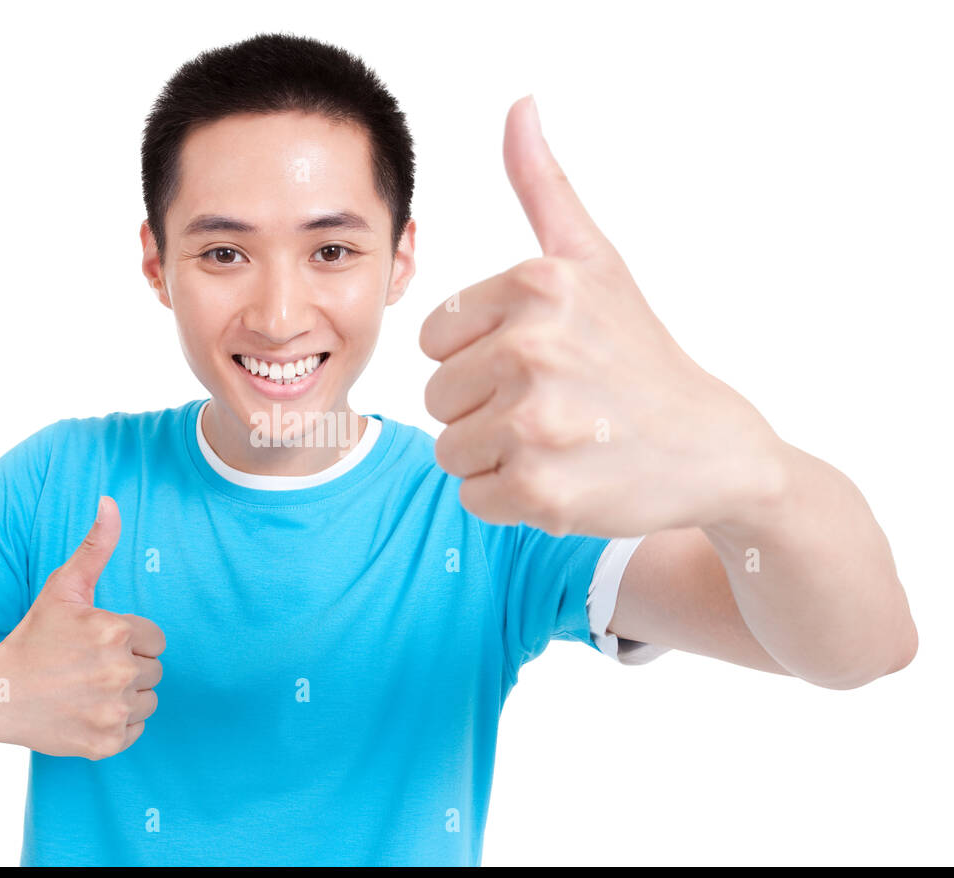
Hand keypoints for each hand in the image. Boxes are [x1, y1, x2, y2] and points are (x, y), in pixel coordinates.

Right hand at [0, 495, 163, 758]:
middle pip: (154, 671)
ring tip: (87, 689)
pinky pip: (136, 731)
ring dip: (125, 697)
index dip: (130, 641)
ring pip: (148, 702)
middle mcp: (120, 672)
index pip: (156, 639)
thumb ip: (95, 546)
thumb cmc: (32, 637)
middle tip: (87, 668)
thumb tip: (110, 501)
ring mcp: (113, 711)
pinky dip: (116, 726)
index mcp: (116, 632)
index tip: (97, 644)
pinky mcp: (107, 743)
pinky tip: (86, 713)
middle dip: (128, 667)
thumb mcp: (63, 588)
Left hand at [420, 96, 784, 537]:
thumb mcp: (595, 261)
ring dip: (496, 455)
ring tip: (558, 441)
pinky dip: (511, 500)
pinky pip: (474, 498)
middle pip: (438, 398)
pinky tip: (563, 478)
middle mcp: (533, 349)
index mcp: (537, 286)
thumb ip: (544, 188)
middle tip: (554, 407)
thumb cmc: (639, 354)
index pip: (435, 338)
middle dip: (485, 409)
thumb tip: (520, 105)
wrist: (714, 448)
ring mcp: (536, 424)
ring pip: (451, 450)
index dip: (476, 357)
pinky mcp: (541, 492)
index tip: (535, 361)